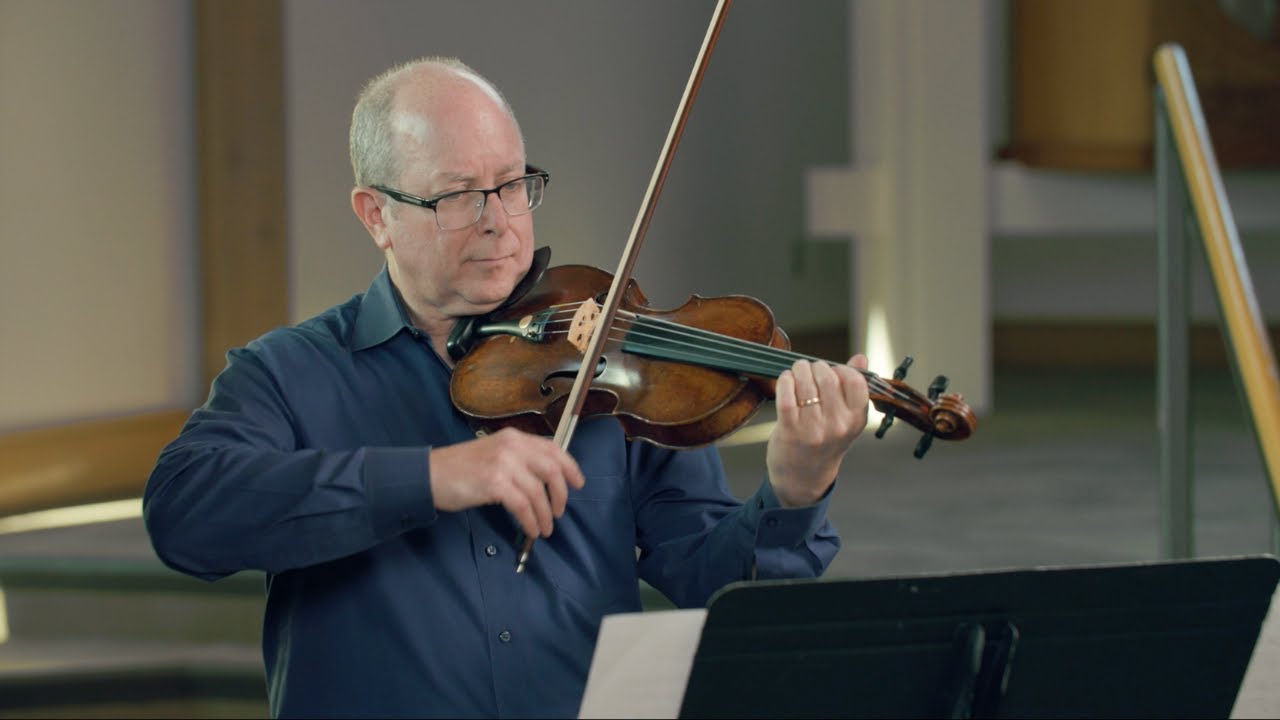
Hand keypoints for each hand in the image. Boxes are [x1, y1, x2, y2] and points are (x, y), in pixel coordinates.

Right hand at [428, 427, 584, 538]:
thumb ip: (519, 460)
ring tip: (544, 528)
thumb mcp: (494, 454)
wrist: (430, 475)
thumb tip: (546, 481)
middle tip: (559, 511)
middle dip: (561, 495)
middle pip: (552, 470)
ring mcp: (503, 464)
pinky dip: (531, 521)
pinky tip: (531, 529)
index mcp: (514, 438)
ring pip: (538, 492)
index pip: (553, 448)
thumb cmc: (461, 468)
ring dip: (545, 515)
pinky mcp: (494, 483)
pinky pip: (523, 506)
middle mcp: (512, 446)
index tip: (578, 483)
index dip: (570, 467)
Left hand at [766, 355, 869, 506]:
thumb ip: (854, 387)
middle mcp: (837, 425)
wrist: (804, 476)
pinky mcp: (789, 428)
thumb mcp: (846, 419)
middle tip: (810, 369)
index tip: (833, 371)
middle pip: (828, 377)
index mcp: (855, 419)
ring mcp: (813, 428)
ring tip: (797, 372)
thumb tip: (861, 357)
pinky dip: (785, 380)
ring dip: (799, 370)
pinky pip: (786, 393)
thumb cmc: (825, 441)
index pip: (856, 381)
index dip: (842, 369)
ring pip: (805, 382)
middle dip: (816, 367)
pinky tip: (786, 380)